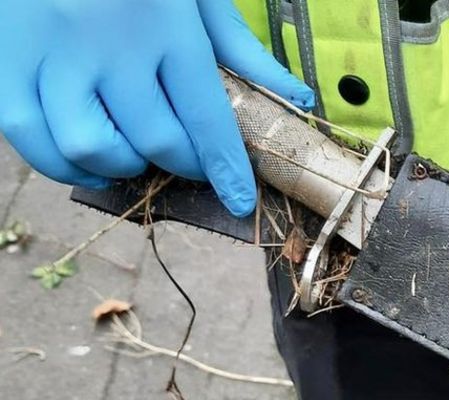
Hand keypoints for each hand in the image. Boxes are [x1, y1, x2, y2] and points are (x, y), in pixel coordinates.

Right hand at [0, 0, 313, 215]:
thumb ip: (240, 47)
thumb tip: (294, 96)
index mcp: (165, 24)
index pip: (207, 118)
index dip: (227, 169)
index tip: (240, 200)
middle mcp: (108, 43)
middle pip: (155, 139)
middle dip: (182, 165)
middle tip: (188, 160)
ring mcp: (49, 54)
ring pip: (90, 147)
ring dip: (122, 167)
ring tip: (136, 155)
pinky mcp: (4, 61)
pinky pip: (28, 137)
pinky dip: (61, 162)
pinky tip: (86, 155)